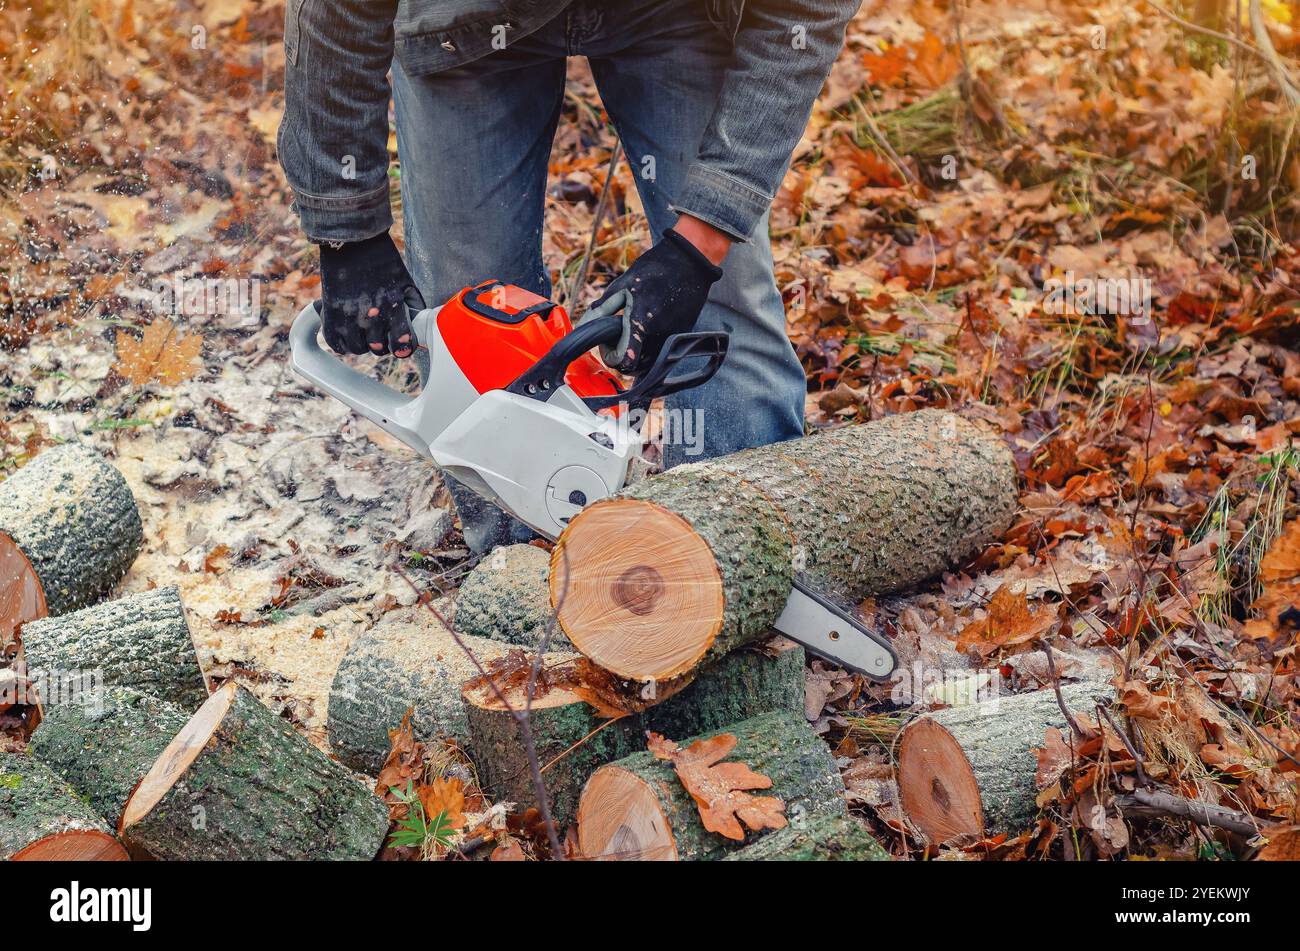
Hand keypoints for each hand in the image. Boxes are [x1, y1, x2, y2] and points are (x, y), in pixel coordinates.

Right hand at [319, 232, 420, 357]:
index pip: (401, 342)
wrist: (352, 239)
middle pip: (377, 348)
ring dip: (361, 346)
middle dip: (381, 345)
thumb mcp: (405, 281)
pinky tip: (345, 339)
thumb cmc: (382, 259)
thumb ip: (412, 304)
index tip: (400, 344)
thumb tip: (418, 324)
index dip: (402, 347)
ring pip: (356, 348)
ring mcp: (349, 313)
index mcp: (393, 306)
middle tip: (379, 338)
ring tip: (362, 337)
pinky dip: (340, 345)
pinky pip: (333, 341)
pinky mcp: (330, 310)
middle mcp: (371, 314)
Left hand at [591, 225, 724, 374]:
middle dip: (623, 353)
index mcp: (642, 320)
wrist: (689, 263)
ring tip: (635, 328)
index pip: (626, 360)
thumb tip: (582, 325)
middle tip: (619, 333)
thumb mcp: (623, 284)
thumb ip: (602, 308)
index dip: (612, 357)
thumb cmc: (654, 271)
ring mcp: (674, 337)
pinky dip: (652, 344)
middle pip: (635, 364)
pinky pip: (663, 350)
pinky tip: (651, 324)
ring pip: (649, 360)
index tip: (609, 346)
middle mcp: (661, 334)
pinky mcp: (683, 335)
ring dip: (637, 351)